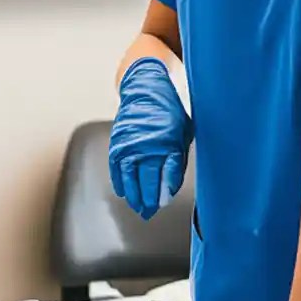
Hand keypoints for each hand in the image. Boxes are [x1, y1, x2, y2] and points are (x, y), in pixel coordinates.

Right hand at [110, 57, 192, 219]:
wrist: (145, 89)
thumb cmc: (168, 110)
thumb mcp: (183, 132)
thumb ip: (178, 158)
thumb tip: (170, 185)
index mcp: (169, 139)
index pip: (168, 172)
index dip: (166, 190)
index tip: (164, 201)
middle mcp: (148, 143)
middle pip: (147, 179)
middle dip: (150, 199)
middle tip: (150, 212)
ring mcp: (130, 144)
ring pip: (130, 178)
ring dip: (134, 195)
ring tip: (139, 207)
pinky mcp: (118, 143)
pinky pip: (116, 168)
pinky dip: (120, 182)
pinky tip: (124, 192)